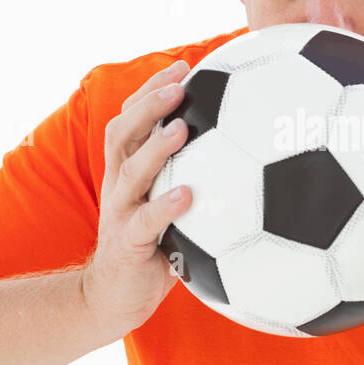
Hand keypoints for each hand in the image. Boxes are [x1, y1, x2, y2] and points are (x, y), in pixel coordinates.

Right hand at [81, 59, 193, 339]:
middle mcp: (120, 185)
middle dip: (148, 103)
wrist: (114, 298)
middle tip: (180, 84)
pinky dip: (165, 206)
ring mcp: (120, 213)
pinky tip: (188, 195)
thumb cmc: (154, 248)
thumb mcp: (170, 208)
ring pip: (130, 171)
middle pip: (124, 132)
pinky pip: (146, 222)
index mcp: (128, 171)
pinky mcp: (128, 244)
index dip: (150, 90)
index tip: (182, 66)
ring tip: (180, 128)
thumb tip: (248, 157)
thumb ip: (194, 180)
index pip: (131, 119)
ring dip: (155, 147)